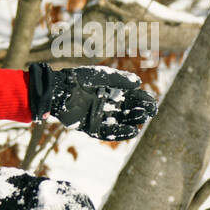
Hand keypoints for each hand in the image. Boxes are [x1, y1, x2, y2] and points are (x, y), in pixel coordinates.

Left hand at [27, 63, 157, 140]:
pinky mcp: (90, 127)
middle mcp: (105, 104)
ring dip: (132, 120)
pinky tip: (133, 131)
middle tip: (151, 111)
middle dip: (139, 110)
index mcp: (109, 91)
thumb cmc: (77, 79)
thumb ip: (118, 79)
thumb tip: (138, 83)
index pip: (130, 97)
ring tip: (143, 119)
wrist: (57, 90)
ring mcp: (98, 116)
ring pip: (119, 121)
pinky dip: (120, 133)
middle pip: (127, 110)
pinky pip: (107, 132)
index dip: (142, 100)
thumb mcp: (100, 76)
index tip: (152, 102)